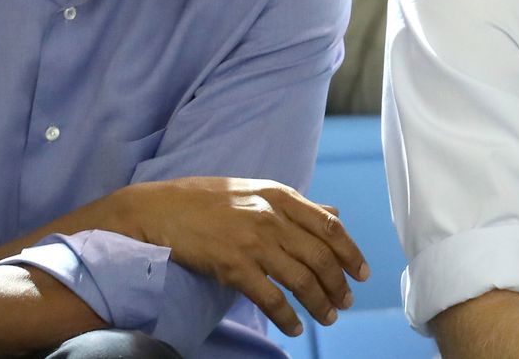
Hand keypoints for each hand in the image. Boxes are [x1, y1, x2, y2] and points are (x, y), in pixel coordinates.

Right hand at [113, 176, 368, 336]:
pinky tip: (294, 327)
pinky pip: (271, 297)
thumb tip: (334, 214)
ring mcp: (253, 241)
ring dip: (319, 303)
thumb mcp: (254, 191)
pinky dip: (288, 316)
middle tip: (344, 302)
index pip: (329, 226)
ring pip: (301, 279)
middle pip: (320, 256)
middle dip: (338, 284)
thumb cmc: (204, 200)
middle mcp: (271, 216)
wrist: (157, 210)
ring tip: (327, 318)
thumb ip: (296, 205)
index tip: (361, 273)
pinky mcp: (233, 265)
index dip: (351, 252)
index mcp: (279, 195)